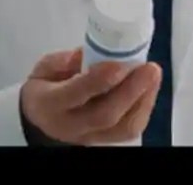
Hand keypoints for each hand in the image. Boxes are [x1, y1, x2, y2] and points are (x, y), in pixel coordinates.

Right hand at [20, 48, 161, 145]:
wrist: (40, 119)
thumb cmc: (45, 87)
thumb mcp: (44, 67)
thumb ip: (64, 60)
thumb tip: (90, 53)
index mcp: (49, 103)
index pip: (74, 94)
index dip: (98, 80)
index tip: (119, 64)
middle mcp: (70, 125)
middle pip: (104, 115)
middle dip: (131, 91)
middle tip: (149, 68)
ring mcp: (90, 137)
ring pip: (122, 127)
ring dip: (143, 100)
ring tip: (152, 75)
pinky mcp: (105, 140)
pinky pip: (129, 130)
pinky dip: (144, 108)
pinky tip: (149, 89)